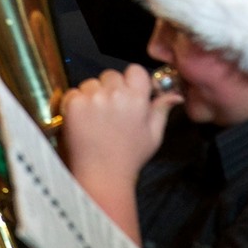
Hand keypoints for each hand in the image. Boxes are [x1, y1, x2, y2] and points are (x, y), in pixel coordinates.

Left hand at [61, 64, 177, 185]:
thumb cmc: (128, 158)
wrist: (102, 177)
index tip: (128, 93)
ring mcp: (93, 98)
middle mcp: (115, 94)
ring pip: (91, 83)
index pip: (135, 70)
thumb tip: (174, 94)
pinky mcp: (74, 105)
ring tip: (96, 119)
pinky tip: (83, 121)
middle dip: (110, 89)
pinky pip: (73, 93)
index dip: (131, 81)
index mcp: (137, 99)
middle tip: (110, 111)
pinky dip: (75, 103)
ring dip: (92, 95)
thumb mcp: (153, 136)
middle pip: (111, 75)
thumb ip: (161, 110)